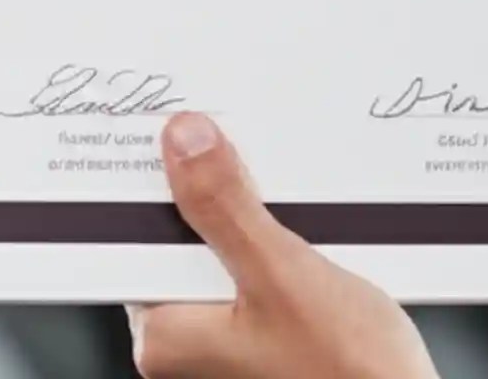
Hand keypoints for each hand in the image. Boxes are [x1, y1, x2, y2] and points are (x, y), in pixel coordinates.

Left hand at [128, 112, 439, 378]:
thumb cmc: (347, 376)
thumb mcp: (283, 276)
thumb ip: (226, 207)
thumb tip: (185, 143)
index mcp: (167, 333)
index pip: (140, 233)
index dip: (166, 178)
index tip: (191, 134)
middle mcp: (191, 339)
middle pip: (190, 235)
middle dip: (226, 195)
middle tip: (259, 163)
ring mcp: (234, 336)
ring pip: (235, 246)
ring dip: (267, 218)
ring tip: (305, 217)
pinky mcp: (275, 329)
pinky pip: (268, 266)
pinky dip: (292, 242)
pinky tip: (323, 242)